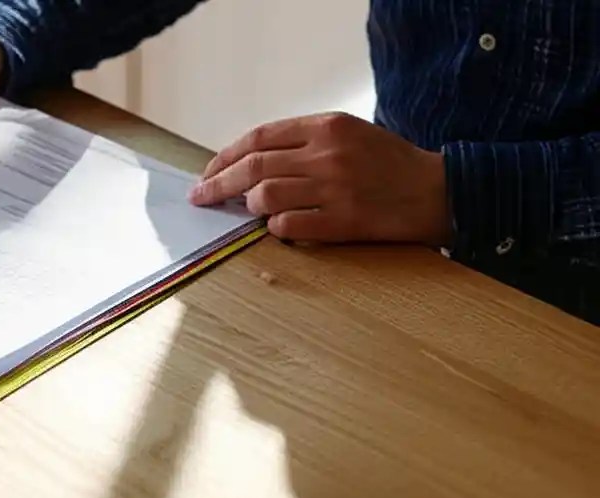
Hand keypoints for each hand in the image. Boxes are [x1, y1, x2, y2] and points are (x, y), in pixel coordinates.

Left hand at [189, 112, 451, 245]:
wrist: (438, 191)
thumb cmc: (388, 164)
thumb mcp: (349, 135)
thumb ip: (303, 143)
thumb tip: (248, 162)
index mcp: (327, 127)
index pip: (259, 138)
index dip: (225, 157)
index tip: (207, 173)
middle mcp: (327, 154)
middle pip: (252, 168)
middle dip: (216, 184)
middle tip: (200, 197)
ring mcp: (334, 189)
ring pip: (264, 197)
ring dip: (250, 207)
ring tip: (251, 212)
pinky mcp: (342, 222)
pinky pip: (287, 227)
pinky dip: (274, 228)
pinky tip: (279, 227)